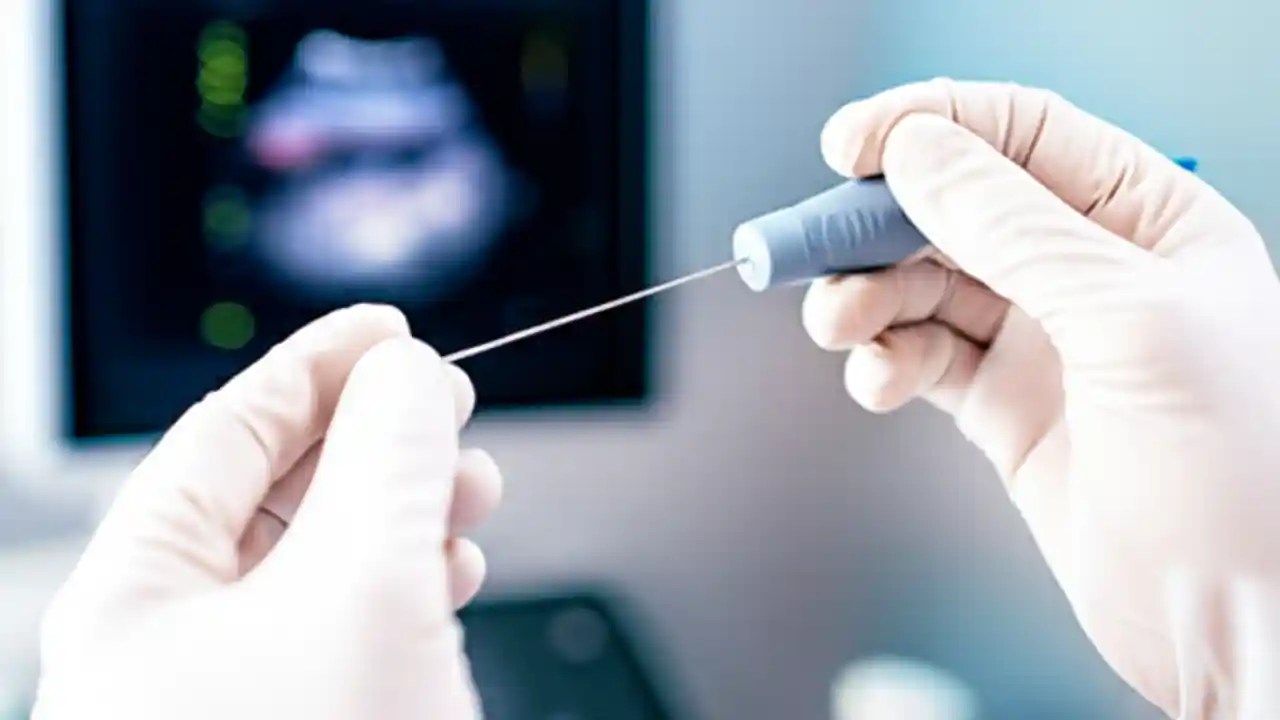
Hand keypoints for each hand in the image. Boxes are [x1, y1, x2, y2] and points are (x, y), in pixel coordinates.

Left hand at [32, 305, 501, 719]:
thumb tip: (405, 374)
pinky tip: (452, 575)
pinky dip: (401, 587)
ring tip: (473, 494)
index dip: (318, 364)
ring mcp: (225, 694)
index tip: (392, 330)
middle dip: (379, 441)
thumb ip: (386, 456)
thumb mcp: (367, 584)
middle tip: (448, 406)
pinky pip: (340, 628)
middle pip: (276, 492)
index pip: (225, 432)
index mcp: (134, 596)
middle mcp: (164, 645)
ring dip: (405, 513)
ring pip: (319, 564)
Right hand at [808, 79, 1279, 716]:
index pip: (1021, 134)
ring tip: (842, 326)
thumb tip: (918, 151)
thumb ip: (1016, 228)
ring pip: (923, 284)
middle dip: (877, 224)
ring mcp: (1044, 341)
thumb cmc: (1236, 473)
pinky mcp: (1004, 408)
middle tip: (815, 250)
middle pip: (953, 208)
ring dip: (867, 296)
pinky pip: (921, 356)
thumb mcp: (1129, 321)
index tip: (848, 149)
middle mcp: (1089, 270)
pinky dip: (885, 360)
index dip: (929, 125)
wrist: (1235, 621)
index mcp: (1146, 220)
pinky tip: (880, 381)